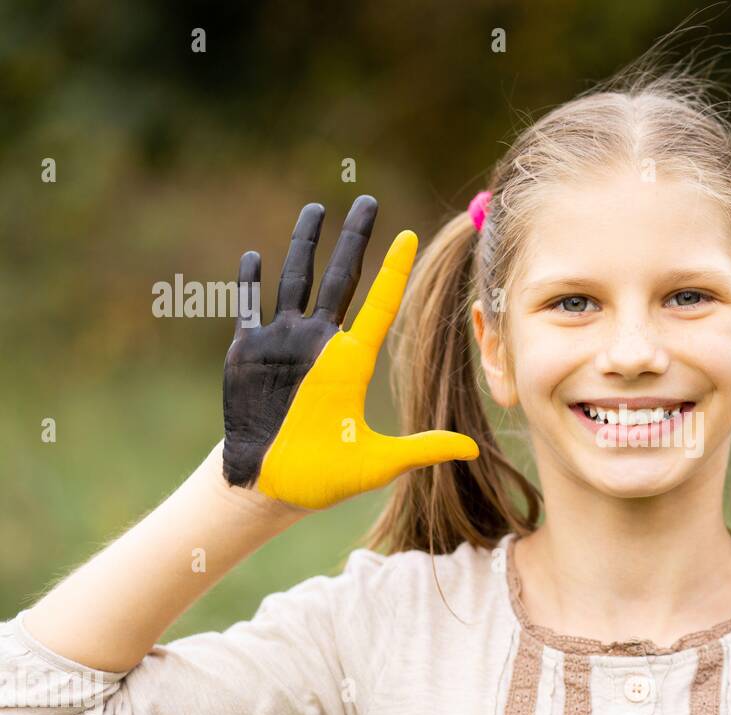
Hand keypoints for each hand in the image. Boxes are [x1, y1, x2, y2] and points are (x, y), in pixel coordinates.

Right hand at [222, 196, 478, 510]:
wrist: (271, 488)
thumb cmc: (324, 476)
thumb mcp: (380, 462)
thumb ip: (423, 448)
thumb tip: (474, 450)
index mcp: (351, 363)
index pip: (378, 306)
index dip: (391, 271)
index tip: (408, 236)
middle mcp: (320, 344)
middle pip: (340, 279)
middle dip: (353, 240)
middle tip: (366, 201)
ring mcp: (283, 343)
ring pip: (295, 279)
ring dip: (304, 244)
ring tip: (316, 211)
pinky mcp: (248, 352)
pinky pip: (249, 306)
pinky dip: (251, 280)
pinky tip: (255, 256)